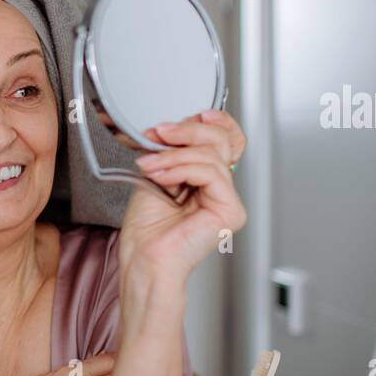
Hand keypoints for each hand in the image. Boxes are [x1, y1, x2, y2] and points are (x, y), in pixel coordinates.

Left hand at [116, 110, 247, 283]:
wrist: (144, 259)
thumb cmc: (147, 231)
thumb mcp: (156, 175)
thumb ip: (170, 151)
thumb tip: (170, 128)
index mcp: (206, 179)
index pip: (225, 139)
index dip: (212, 122)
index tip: (187, 117)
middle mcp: (220, 188)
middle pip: (221, 140)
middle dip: (186, 132)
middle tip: (158, 134)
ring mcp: (228, 199)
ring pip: (211, 155)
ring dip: (173, 156)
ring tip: (150, 166)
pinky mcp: (230, 210)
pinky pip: (210, 173)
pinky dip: (181, 169)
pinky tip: (162, 177)